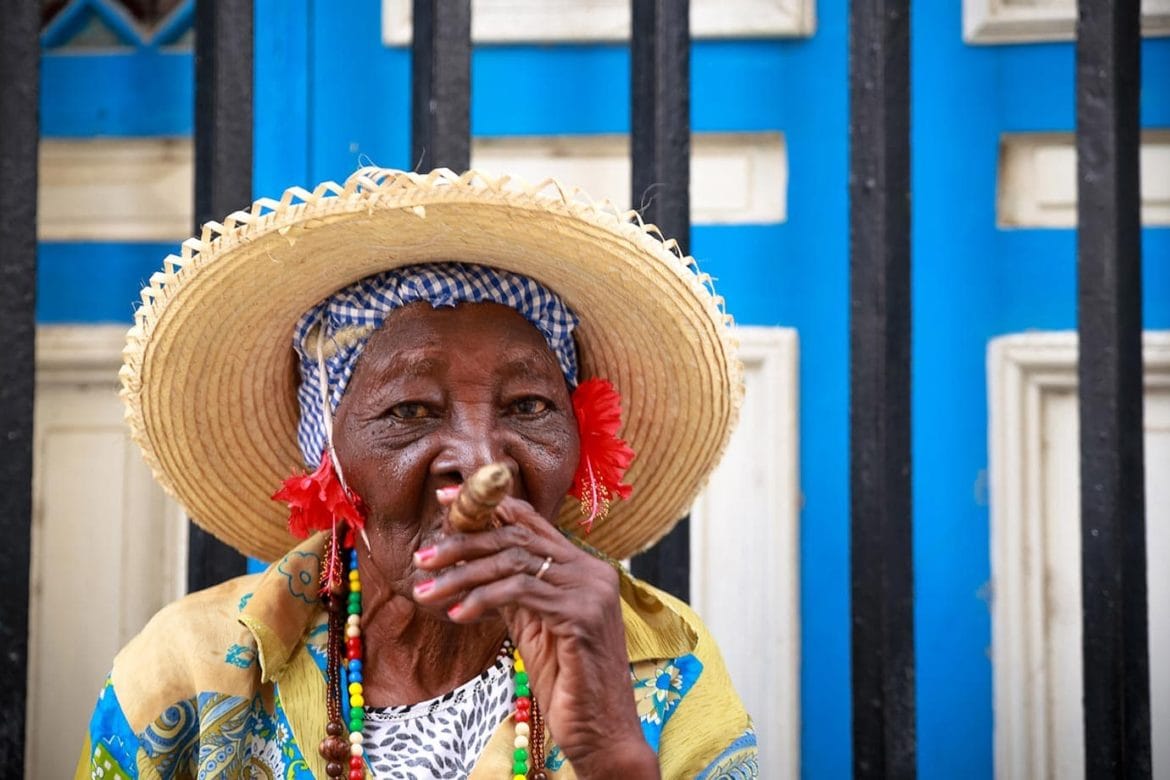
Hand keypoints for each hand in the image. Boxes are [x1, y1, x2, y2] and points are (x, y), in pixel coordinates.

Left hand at [410, 494, 659, 778]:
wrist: (601, 731)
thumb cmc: (567, 682)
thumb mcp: (535, 625)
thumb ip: (514, 591)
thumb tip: (474, 564)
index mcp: (583, 567)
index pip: (531, 522)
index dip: (487, 507)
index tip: (446, 502)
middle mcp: (591, 570)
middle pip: (516, 538)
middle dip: (463, 544)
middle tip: (424, 559)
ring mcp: (590, 590)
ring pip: (513, 562)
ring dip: (462, 575)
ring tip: (426, 591)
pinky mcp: (581, 615)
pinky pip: (520, 593)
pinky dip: (482, 600)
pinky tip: (456, 614)